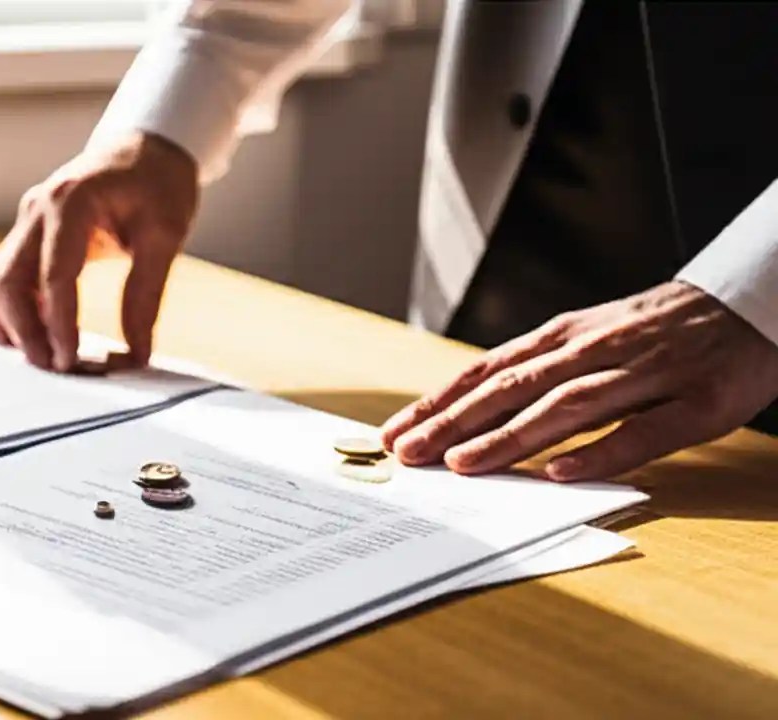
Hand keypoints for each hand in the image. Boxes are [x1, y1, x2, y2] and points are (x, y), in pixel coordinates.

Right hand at [0, 132, 198, 370]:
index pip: (54, 275)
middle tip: (55, 368)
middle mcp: (37, 210)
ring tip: (42, 355)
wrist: (146, 148)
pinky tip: (32, 333)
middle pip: (9, 281)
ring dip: (9, 323)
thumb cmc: (159, 184)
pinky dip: (6, 309)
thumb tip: (137, 352)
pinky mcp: (26, 235)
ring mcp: (26, 221)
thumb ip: (146, 291)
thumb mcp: (166, 233)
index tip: (71, 359)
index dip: (59, 323)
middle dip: (26, 331)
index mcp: (71, 202)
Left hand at [381, 281, 777, 480]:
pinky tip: (560, 474)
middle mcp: (596, 351)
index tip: (396, 430)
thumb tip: (471, 410)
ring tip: (465, 464)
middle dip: (456, 422)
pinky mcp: (696, 402)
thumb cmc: (655, 330)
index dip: (439, 401)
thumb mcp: (587, 337)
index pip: (488, 371)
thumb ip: (536, 370)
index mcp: (565, 338)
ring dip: (511, 436)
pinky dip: (601, 453)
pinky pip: (644, 431)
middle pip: (514, 388)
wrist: (749, 303)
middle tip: (410, 453)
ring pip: (567, 408)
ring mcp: (646, 374)